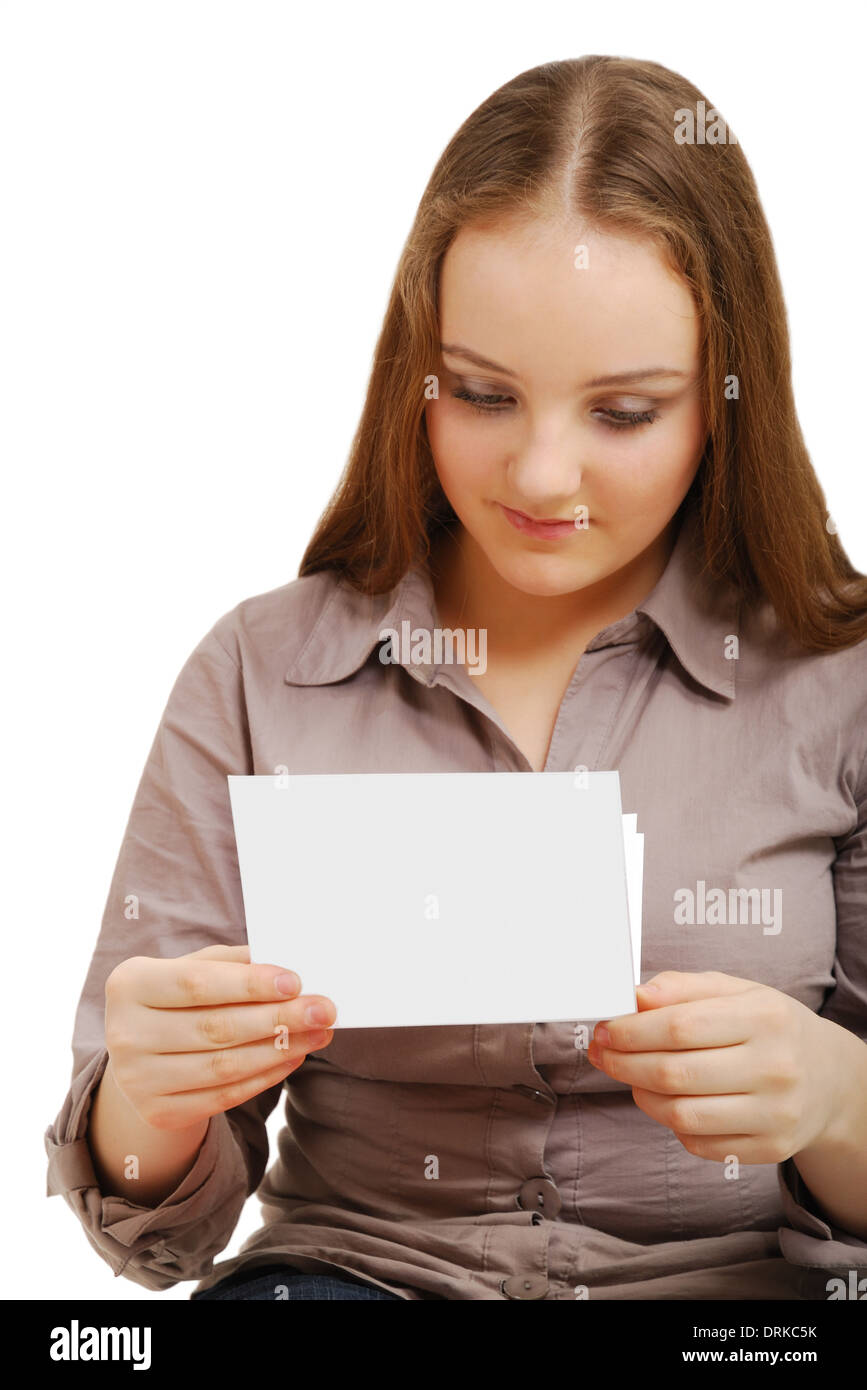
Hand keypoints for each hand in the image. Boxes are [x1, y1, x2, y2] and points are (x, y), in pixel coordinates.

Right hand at [105, 943, 336, 1130]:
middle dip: (278, 1018)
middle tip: (325, 1009)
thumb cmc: (177, 999)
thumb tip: (286, 965)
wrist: (142, 1054)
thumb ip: (231, 964)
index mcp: (129, 984)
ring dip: (280, 1049)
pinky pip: (224, 1096)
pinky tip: (294, 1057)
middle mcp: (125, 1034)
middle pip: (216, 1027)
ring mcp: (138, 1080)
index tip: (296, 981)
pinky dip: (265, 1076)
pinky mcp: (159, 1112)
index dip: (248, 984)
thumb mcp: (193, 968)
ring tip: (319, 1033)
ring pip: (224, 1065)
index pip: (196, 984)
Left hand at [586, 970, 845, 1163]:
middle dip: (623, 1063)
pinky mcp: (769, 1149)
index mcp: (765, 1018)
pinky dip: (670, 1122)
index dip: (630, 1030)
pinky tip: (667, 1101)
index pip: (679, 1026)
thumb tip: (635, 996)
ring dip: (640, 1095)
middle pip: (674, 1073)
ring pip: (681, 1113)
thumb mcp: (737, 991)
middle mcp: (775, 1068)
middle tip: (602, 1052)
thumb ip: (683, 987)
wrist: (829, 1078)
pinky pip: (698, 1142)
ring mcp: (775, 1114)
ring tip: (631, 1076)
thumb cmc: (770, 1028)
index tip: (604, 1028)